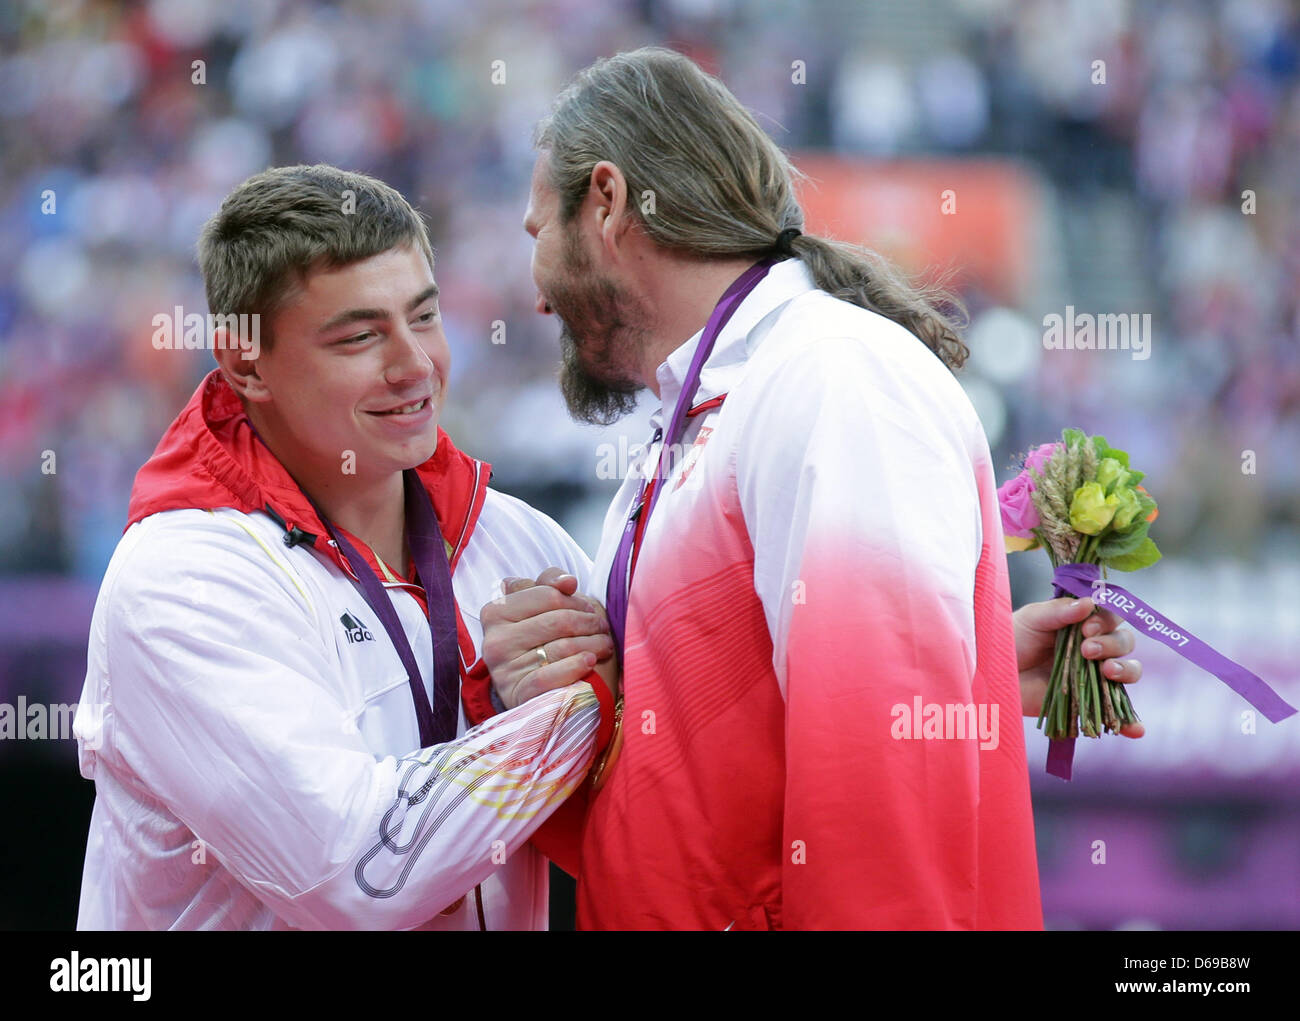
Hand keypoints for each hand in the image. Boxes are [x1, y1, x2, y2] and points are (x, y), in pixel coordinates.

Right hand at [480, 567, 618, 709]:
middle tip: (603, 627)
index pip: (546, 594)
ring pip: (560, 647)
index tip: (589, 608)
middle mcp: (495, 639)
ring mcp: (504, 669)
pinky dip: (573, 667)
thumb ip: (549, 585)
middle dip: (588, 622)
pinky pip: (548, 678)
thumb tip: (568, 582)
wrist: (533, 689)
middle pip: (556, 620)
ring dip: (592, 643)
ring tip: (605, 644)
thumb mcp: (539, 606)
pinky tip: (590, 661)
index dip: (575, 600)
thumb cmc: (540, 638)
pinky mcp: (516, 693)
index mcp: (496, 611)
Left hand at [1014, 597, 1144, 736]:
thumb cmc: (1011, 640)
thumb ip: (1059, 611)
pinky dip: (1130, 722)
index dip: (1106, 622)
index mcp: (1082, 623)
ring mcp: (1093, 676)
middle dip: (1113, 645)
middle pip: (1124, 642)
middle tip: (1088, 650)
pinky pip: (1116, 714)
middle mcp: (1093, 648)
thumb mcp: (1032, 619)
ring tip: (1107, 672)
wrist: (992, 676)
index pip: (1111, 617)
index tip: (1087, 628)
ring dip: (1126, 670)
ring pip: (1129, 671)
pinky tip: (1135, 729)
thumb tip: (1088, 603)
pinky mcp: (1088, 702)